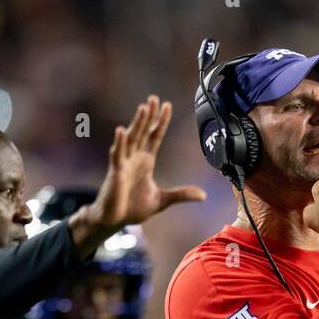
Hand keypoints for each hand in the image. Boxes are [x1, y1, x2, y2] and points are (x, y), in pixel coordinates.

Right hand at [69, 95, 204, 254]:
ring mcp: (124, 164)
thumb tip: (203, 195)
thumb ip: (181, 194)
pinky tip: (121, 130)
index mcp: (145, 161)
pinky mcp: (115, 173)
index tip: (167, 105)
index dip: (160, 122)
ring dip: (136, 124)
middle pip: (142, 132)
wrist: (115, 220)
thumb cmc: (133, 208)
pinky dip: (119, 143)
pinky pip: (117, 155)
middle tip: (154, 98)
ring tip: (143, 108)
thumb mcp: (162, 200)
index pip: (154, 136)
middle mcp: (134, 158)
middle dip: (148, 116)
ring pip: (131, 139)